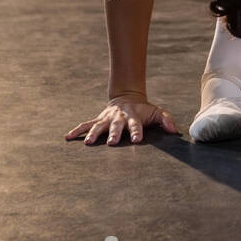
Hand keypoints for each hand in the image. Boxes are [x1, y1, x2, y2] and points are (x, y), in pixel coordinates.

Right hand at [65, 97, 179, 145]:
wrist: (128, 98)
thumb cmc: (143, 110)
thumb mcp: (156, 112)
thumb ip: (166, 120)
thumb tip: (174, 131)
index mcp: (133, 117)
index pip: (136, 125)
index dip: (136, 131)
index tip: (137, 139)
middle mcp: (118, 117)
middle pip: (116, 126)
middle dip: (114, 134)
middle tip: (111, 143)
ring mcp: (107, 118)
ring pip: (98, 125)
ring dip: (93, 134)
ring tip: (87, 143)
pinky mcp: (98, 120)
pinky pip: (86, 125)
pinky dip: (76, 130)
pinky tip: (67, 137)